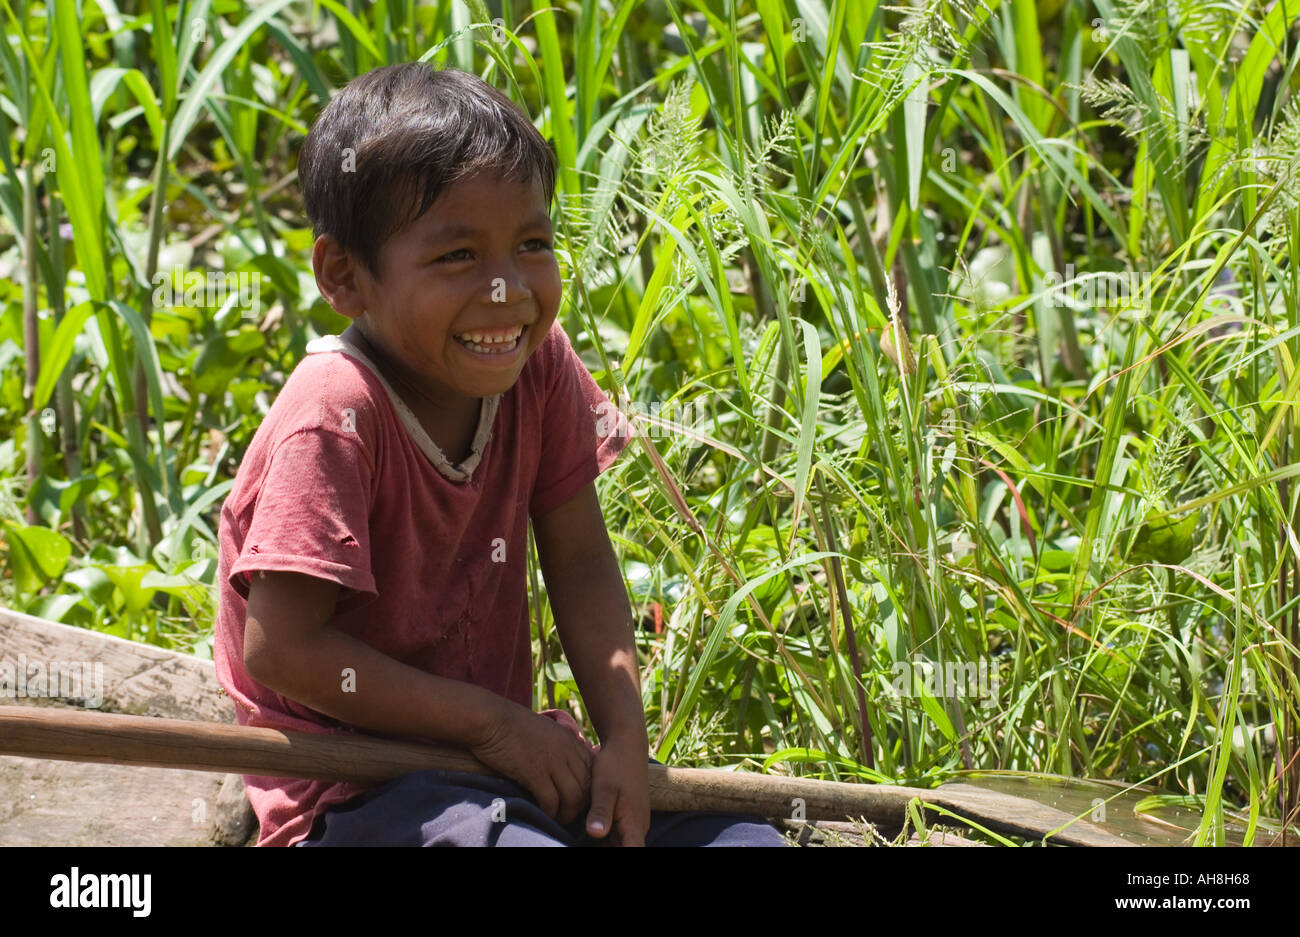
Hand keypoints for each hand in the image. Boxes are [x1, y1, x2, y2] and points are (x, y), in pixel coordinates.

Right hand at [470, 702, 593, 823]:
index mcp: (572, 741)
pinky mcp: (535, 773)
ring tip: (557, 819)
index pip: (593, 773)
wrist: (492, 719)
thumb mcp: (548, 730)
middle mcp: (567, 752)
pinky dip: (550, 813)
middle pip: (587, 788)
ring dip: (566, 814)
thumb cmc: (514, 725)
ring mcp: (553, 762)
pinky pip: (552, 801)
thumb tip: (566, 765)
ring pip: (573, 798)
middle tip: (568, 814)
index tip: (578, 800)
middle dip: (580, 807)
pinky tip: (543, 814)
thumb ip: (561, 745)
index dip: (589, 791)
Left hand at [585, 736, 649, 845]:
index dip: (618, 857)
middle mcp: (637, 827)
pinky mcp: (627, 816)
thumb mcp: (604, 787)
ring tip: (578, 838)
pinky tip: (583, 833)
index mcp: (634, 824)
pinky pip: (616, 835)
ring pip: (618, 844)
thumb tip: (595, 834)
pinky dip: (602, 838)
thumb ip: (600, 812)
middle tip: (576, 844)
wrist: (627, 744)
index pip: (632, 853)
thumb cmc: (616, 764)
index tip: (598, 848)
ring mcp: (633, 822)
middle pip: (622, 850)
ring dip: (602, 846)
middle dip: (603, 851)